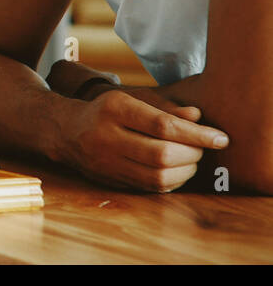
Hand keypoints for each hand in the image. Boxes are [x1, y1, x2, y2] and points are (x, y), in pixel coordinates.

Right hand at [55, 88, 228, 191]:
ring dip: (185, 171)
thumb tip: (197, 118)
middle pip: (162, 154)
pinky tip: (177, 171)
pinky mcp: (110, 180)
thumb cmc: (107, 110)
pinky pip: (149, 187)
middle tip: (203, 149)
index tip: (220, 138)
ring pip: (157, 176)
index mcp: (114, 108)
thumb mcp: (133, 98)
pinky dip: (172, 181)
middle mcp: (106, 136)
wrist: (66, 130)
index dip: (197, 134)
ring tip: (191, 160)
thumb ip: (166, 107)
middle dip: (193, 154)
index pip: (163, 125)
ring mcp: (106, 161)